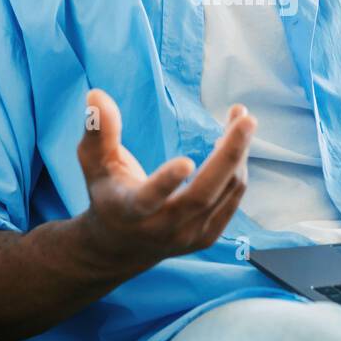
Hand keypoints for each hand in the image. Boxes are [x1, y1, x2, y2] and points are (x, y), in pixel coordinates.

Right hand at [75, 87, 254, 270]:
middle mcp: (162, 228)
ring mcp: (189, 236)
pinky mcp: (208, 236)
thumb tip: (96, 95)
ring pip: (225, 192)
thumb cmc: (106, 192)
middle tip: (247, 120)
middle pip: (202, 195)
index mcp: (130, 210)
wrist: (121, 245)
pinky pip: (232, 197)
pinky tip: (235, 142)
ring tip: (241, 118)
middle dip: (228, 156)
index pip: (149, 198)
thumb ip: (98, 131)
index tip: (186, 161)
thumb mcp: (94, 162)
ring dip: (238, 152)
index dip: (166, 182)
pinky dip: (237, 167)